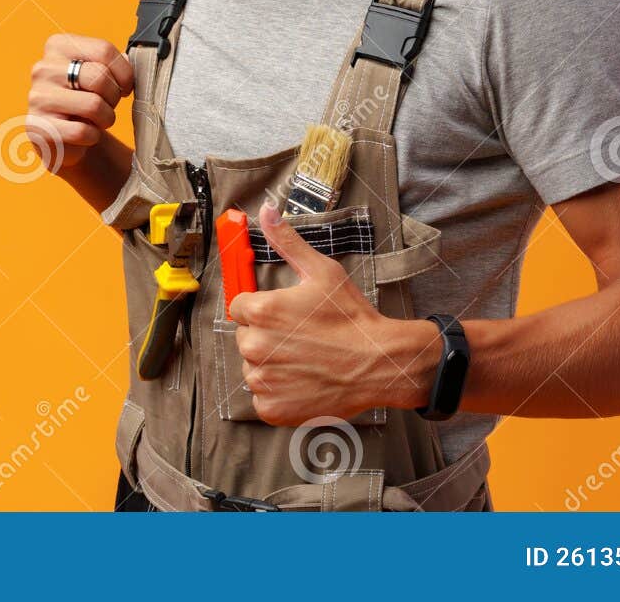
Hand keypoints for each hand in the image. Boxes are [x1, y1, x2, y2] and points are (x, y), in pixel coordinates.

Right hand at [25, 34, 133, 173]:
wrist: (63, 136)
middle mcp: (43, 68)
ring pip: (93, 105)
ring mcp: (38, 98)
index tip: (126, 85)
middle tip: (109, 105)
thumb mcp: (97, 73)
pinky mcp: (39, 127)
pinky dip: (92, 136)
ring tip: (97, 119)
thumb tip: (136, 58)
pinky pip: (82, 131)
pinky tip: (84, 133)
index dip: (125, 72)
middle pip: (99, 77)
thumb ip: (115, 62)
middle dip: (114, 96)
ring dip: (106, 118)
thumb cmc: (84, 98)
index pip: (103, 50)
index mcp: (57, 46)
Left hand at [228, 200, 418, 424]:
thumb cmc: (351, 317)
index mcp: (262, 310)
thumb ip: (287, 242)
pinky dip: (277, 392)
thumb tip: (266, 211)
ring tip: (304, 360)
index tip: (286, 315)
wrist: (378, 362)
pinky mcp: (271, 408)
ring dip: (271, 364)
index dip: (263, 309)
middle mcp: (255, 346)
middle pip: (246, 336)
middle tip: (300, 337)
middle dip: (266, 335)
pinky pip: (261, 396)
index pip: (241, 307)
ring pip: (252, 367)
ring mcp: (262, 380)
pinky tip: (302, 382)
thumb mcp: (321, 271)